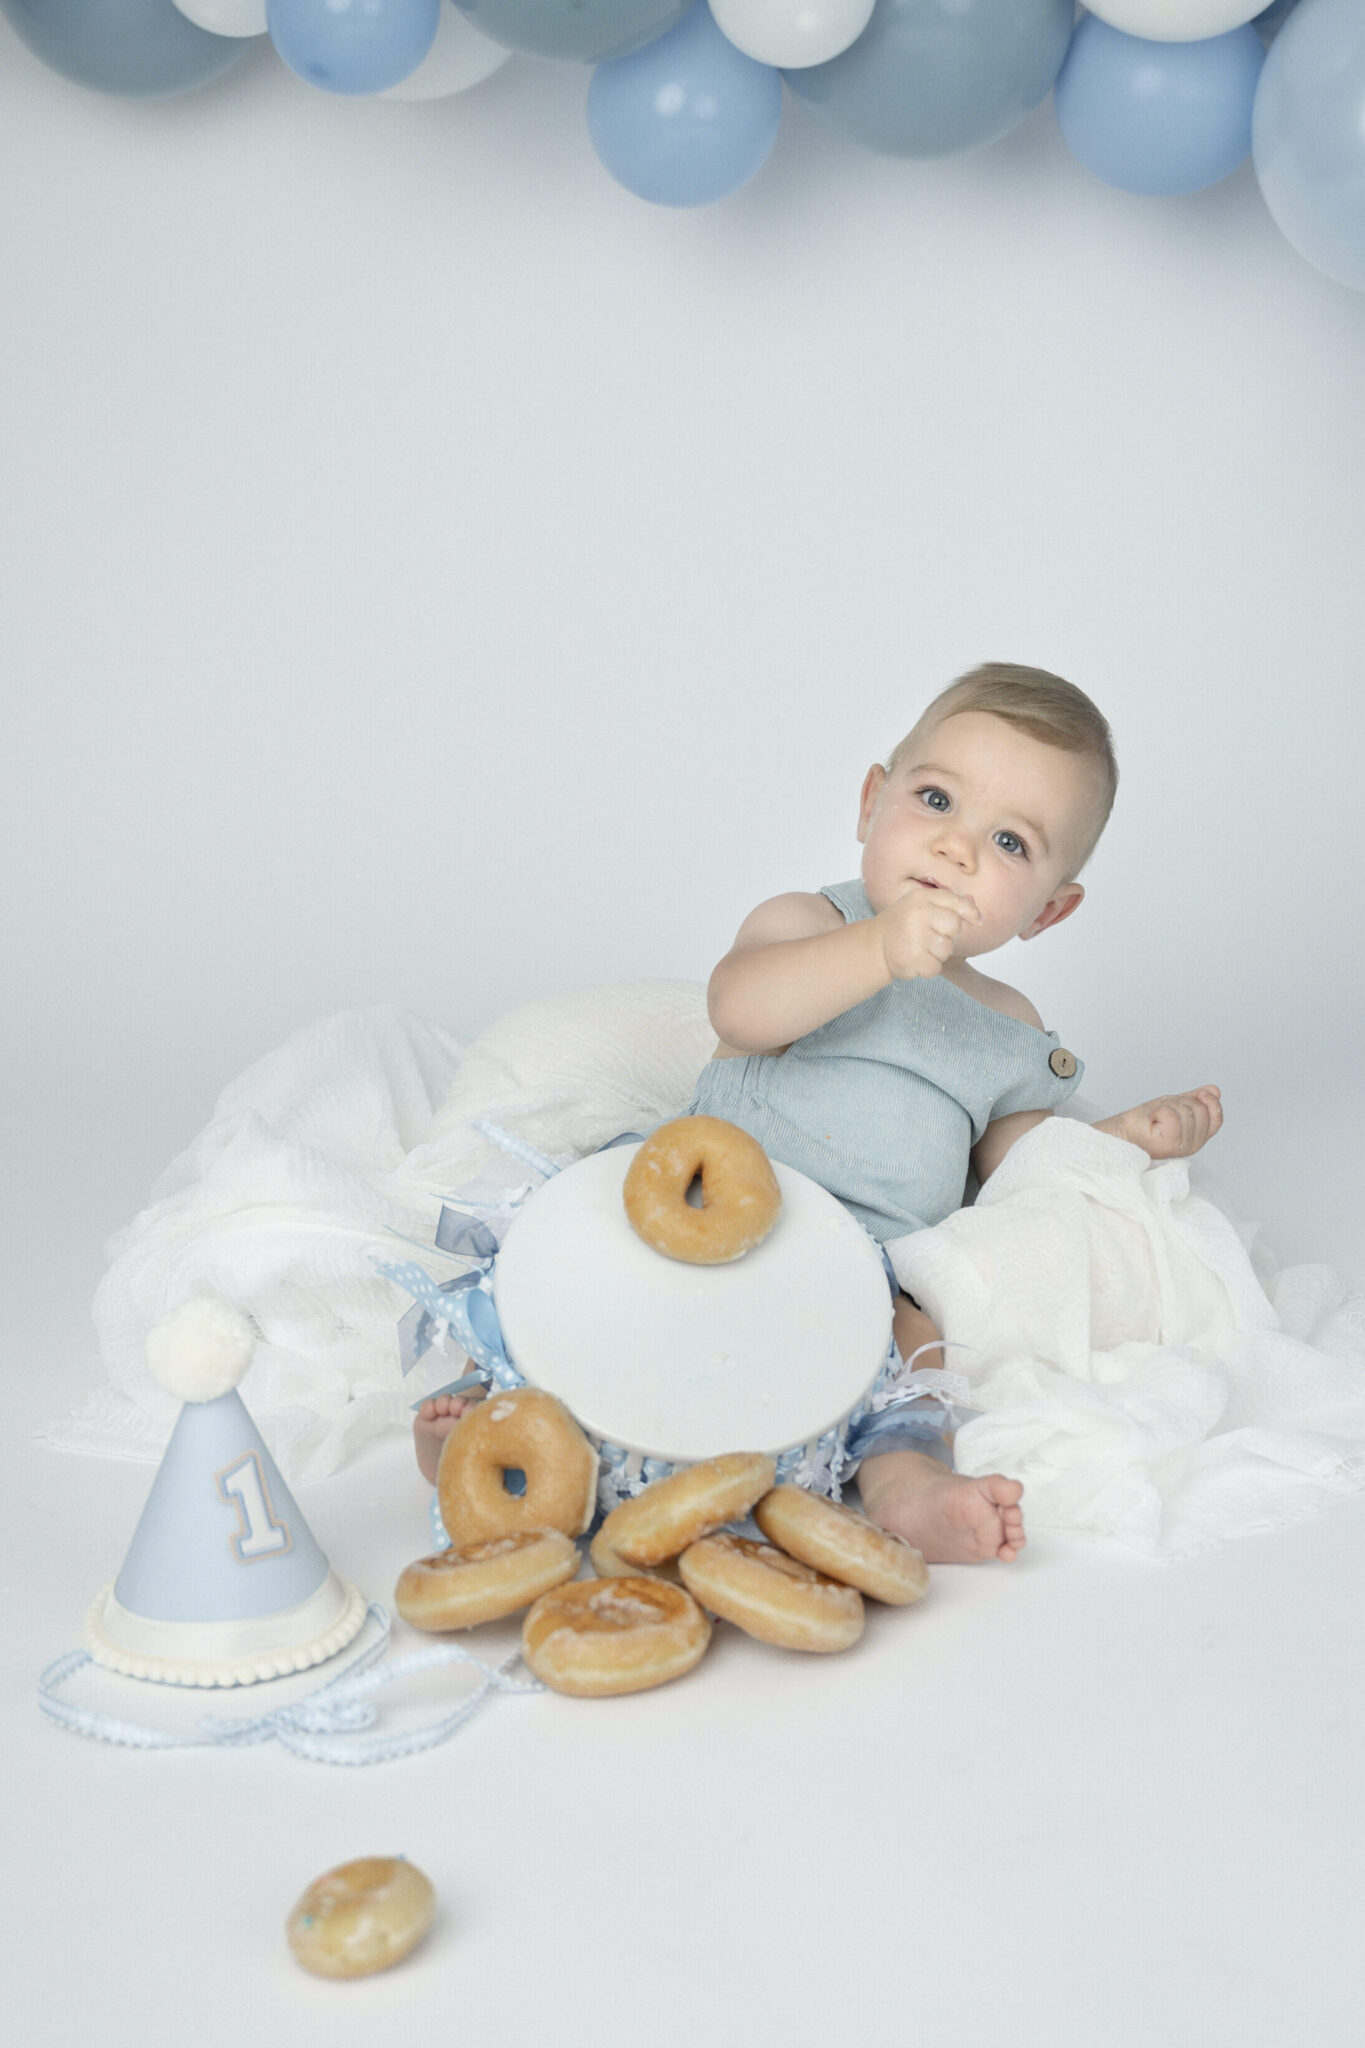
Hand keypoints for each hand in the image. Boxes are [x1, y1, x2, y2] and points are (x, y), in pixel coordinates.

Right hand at [875, 882, 981, 980]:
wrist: (875, 945)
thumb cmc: (904, 923)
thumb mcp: (922, 905)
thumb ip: (949, 904)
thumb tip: (976, 913)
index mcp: (920, 898)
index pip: (955, 902)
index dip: (969, 912)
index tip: (978, 921)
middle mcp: (917, 914)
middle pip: (954, 927)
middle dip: (949, 935)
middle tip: (931, 936)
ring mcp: (913, 937)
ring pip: (947, 949)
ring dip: (939, 953)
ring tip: (922, 948)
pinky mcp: (911, 959)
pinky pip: (936, 967)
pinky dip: (929, 967)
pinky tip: (917, 959)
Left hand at [1102, 1085, 1222, 1159]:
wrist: (1124, 1130)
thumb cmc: (1147, 1120)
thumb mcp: (1177, 1105)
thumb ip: (1196, 1099)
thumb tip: (1216, 1091)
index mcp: (1199, 1137)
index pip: (1217, 1119)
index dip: (1212, 1103)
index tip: (1201, 1093)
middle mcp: (1194, 1145)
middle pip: (1200, 1110)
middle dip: (1181, 1102)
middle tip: (1165, 1111)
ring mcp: (1181, 1146)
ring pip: (1185, 1111)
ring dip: (1168, 1106)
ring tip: (1157, 1117)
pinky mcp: (1167, 1144)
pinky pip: (1171, 1114)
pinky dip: (1159, 1110)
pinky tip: (1152, 1119)